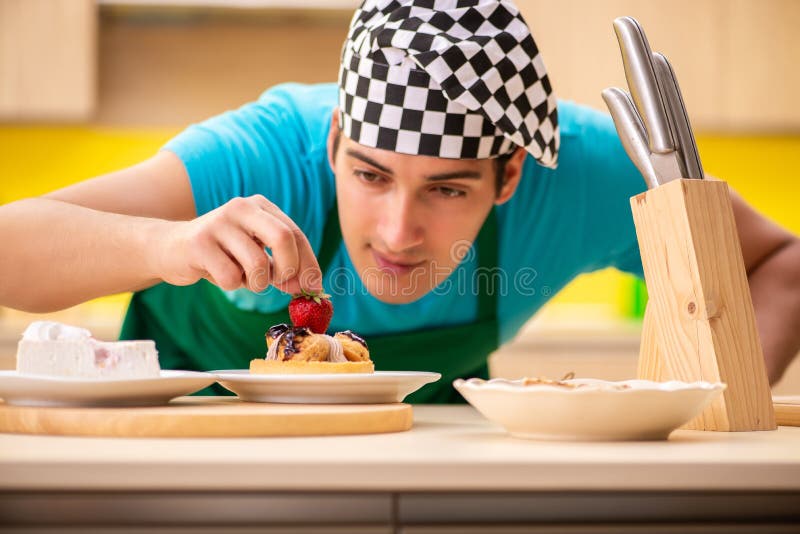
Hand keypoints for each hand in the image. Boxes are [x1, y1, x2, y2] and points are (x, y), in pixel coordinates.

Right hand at [150, 195, 322, 294]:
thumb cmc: (222, 254)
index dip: (309, 264)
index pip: (296, 234)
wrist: (170, 248)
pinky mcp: (199, 243)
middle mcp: (241, 207)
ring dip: (256, 283)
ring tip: (242, 279)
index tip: (314, 288)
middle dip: (289, 269)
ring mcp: (219, 222)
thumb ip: (282, 265)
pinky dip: (230, 285)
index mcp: (260, 206)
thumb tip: (310, 288)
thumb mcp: (255, 252)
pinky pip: (230, 277)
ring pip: (258, 264)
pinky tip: (218, 274)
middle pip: (283, 238)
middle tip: (281, 284)